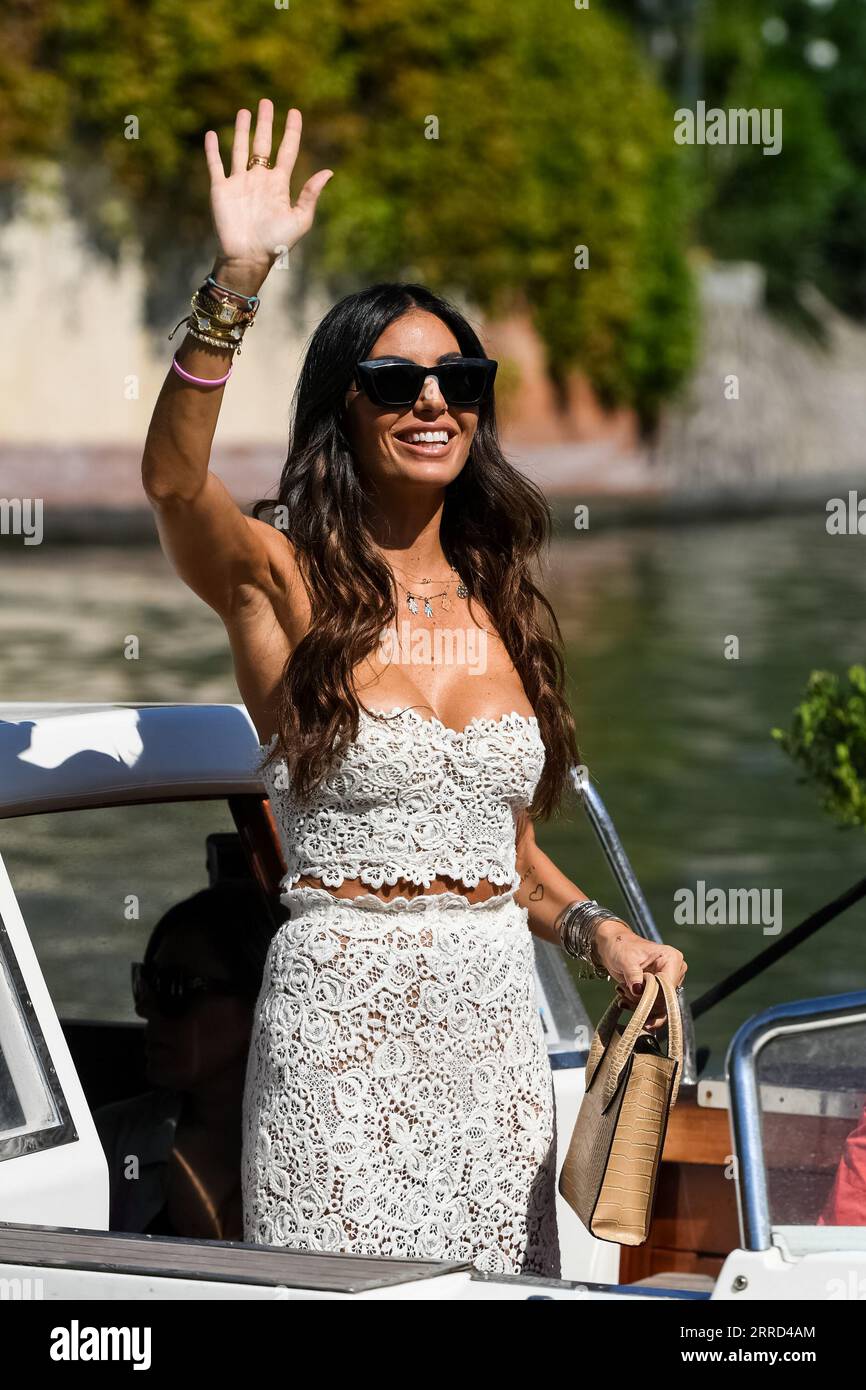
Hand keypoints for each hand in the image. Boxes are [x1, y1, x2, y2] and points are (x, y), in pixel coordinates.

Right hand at [204, 99, 332, 276]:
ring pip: (240, 149)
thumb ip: (311, 194)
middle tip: (266, 101)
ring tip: (244, 111)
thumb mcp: (299, 219)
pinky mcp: (221, 189)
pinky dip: (212, 149)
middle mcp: (259, 180)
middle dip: (265, 123)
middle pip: (263, 144)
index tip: (295, 112)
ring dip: (241, 130)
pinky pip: (215, 164)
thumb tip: (328, 172)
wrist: (248, 257)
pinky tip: (211, 134)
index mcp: (279, 185)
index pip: (287, 151)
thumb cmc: (276, 243)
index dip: (292, 131)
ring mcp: (239, 183)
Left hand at [594, 921, 686, 1033]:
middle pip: (664, 999)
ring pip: (658, 1006)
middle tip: (625, 990)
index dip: (652, 994)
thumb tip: (638, 990)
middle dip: (642, 999)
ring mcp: (668, 982)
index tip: (635, 993)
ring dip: (638, 1003)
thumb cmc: (621, 947)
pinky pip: (654, 1007)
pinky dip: (638, 1005)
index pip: (668, 986)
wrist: (614, 947)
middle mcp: (675, 971)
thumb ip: (633, 974)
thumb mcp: (625, 959)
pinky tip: (626, 1000)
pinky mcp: (661, 990)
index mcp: (672, 959)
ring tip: (623, 991)